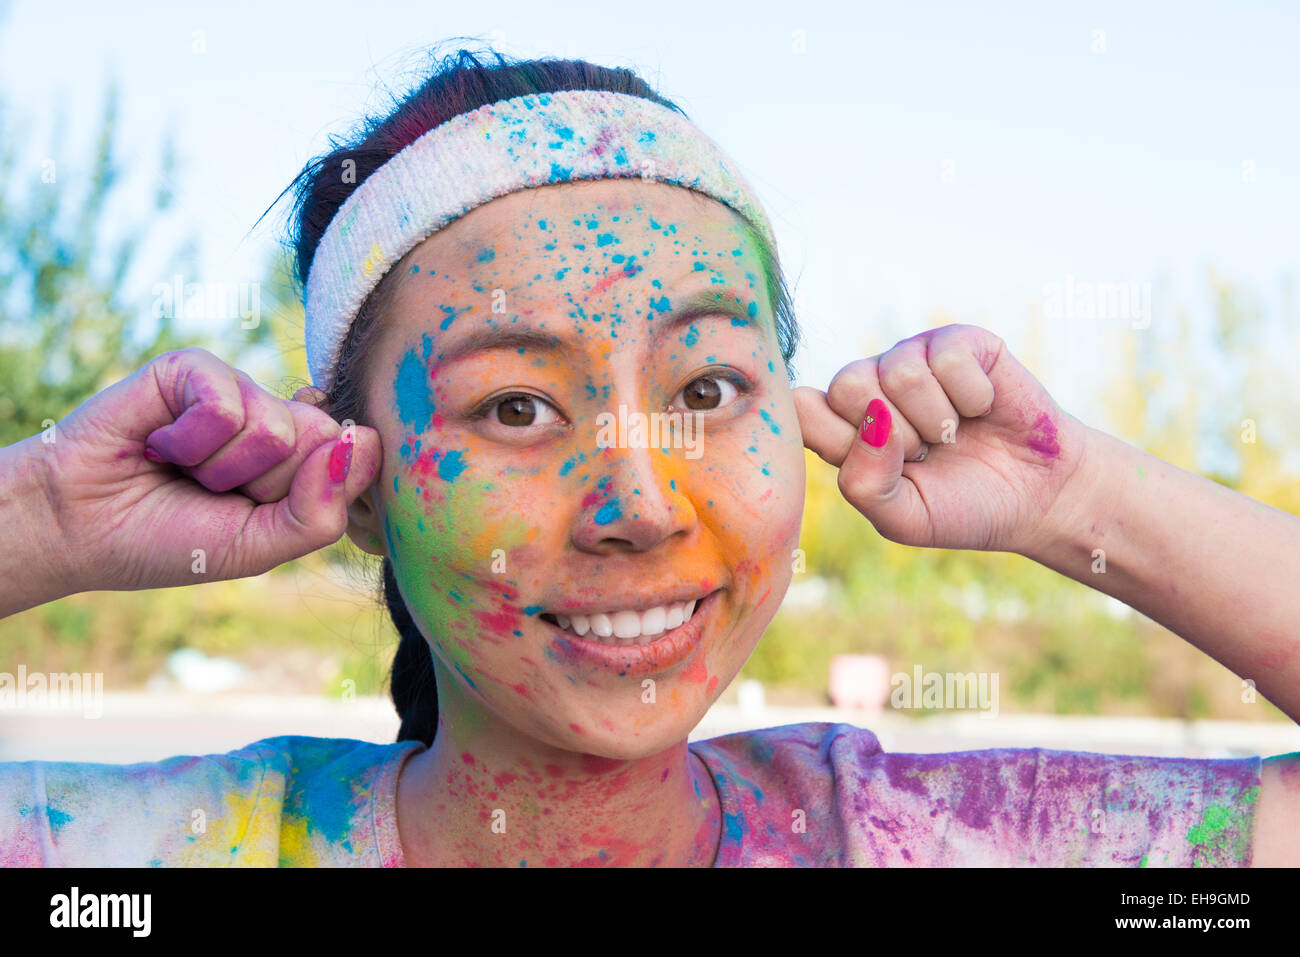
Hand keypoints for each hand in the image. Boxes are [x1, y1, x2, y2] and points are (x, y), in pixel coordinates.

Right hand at [35, 347, 380, 593]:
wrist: (78, 527)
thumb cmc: (172, 540)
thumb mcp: (261, 546)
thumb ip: (323, 509)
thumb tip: (362, 440)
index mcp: (305, 461)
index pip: (354, 462)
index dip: (305, 498)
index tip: (253, 512)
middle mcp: (280, 419)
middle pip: (323, 441)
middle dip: (265, 485)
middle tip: (213, 491)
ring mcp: (241, 390)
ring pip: (277, 428)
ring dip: (220, 468)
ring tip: (184, 469)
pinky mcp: (197, 368)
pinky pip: (226, 405)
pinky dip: (189, 442)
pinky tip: (160, 443)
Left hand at [794, 323, 1094, 554]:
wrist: (1037, 496)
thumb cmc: (962, 506)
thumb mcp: (903, 517)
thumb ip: (864, 482)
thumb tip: (870, 421)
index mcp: (843, 426)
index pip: (803, 408)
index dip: (841, 440)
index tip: (885, 468)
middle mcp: (871, 385)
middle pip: (847, 385)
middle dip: (897, 435)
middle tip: (926, 454)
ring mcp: (913, 359)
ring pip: (899, 373)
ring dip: (938, 419)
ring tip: (954, 434)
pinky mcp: (959, 342)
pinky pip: (948, 358)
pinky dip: (973, 397)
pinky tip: (982, 408)